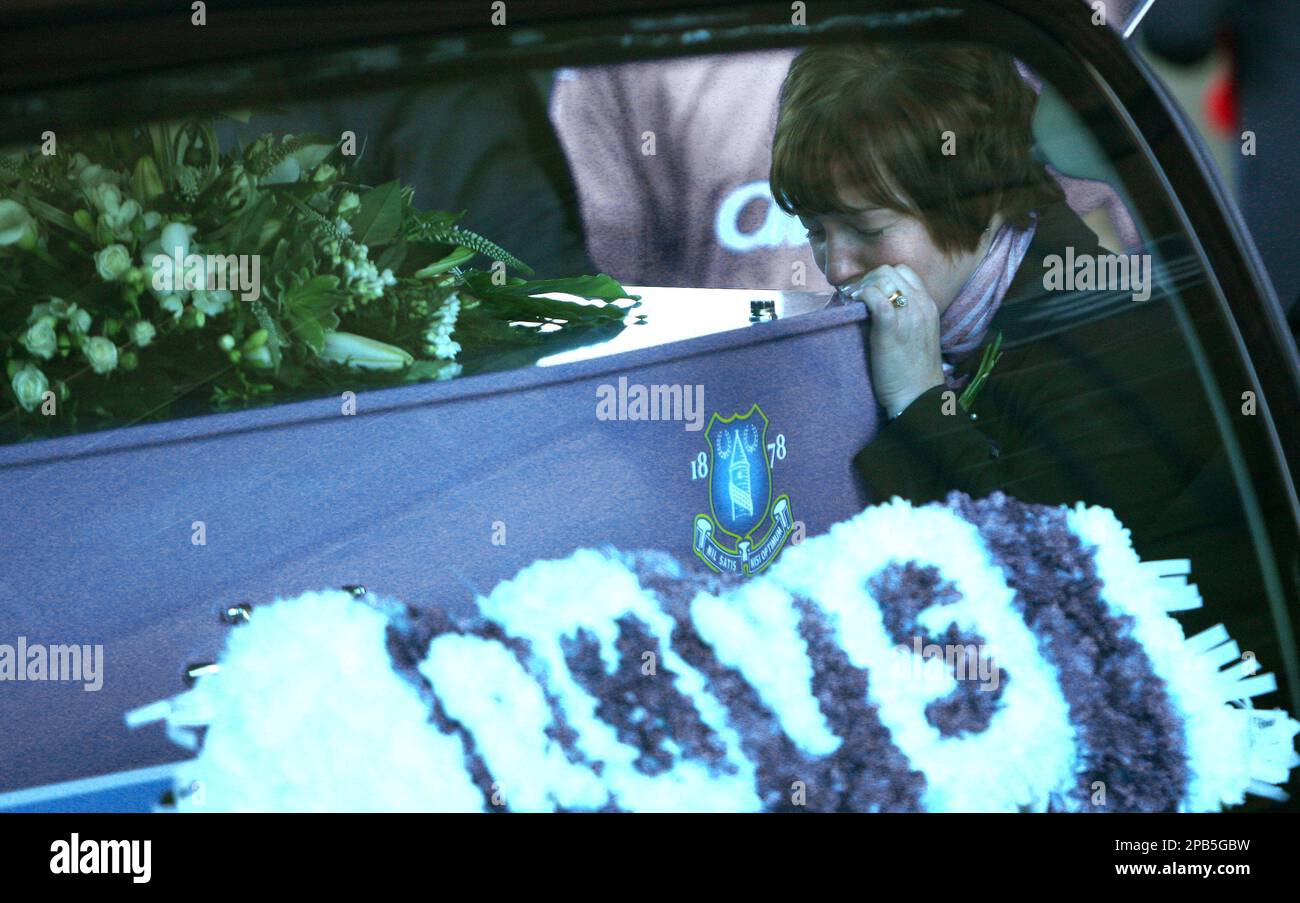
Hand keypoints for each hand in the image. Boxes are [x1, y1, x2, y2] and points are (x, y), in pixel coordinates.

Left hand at [848, 264, 945, 416]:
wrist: (917, 395)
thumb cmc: (914, 371)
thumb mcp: (919, 335)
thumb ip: (907, 317)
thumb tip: (880, 305)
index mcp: (929, 305)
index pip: (905, 272)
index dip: (883, 277)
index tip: (870, 291)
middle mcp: (921, 305)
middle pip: (890, 271)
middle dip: (870, 279)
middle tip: (858, 296)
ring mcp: (907, 314)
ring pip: (882, 278)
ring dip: (864, 286)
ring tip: (855, 301)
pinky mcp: (890, 327)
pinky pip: (875, 296)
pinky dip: (862, 295)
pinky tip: (855, 305)